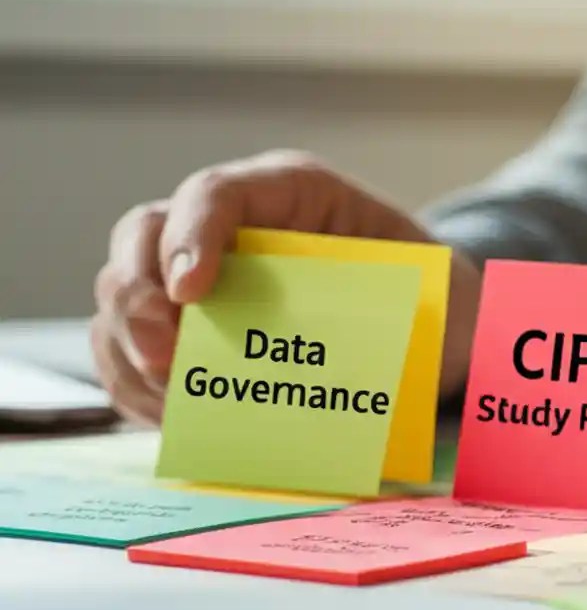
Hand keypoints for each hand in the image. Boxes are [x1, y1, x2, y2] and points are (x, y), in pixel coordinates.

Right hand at [92, 150, 481, 424]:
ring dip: (127, 351)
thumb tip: (351, 347)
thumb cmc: (436, 297)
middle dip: (137, 299)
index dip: (190, 236)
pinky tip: (168, 416)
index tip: (191, 292)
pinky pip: (131, 349)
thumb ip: (394, 300)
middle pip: (143, 237)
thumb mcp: (433, 284)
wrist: (439, 325)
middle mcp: (235, 224)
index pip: (216, 193)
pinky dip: (136, 385)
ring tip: (170, 403)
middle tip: (166, 359)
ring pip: (124, 294)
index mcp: (292, 192)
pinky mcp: (195, 327)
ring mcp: (205, 274)